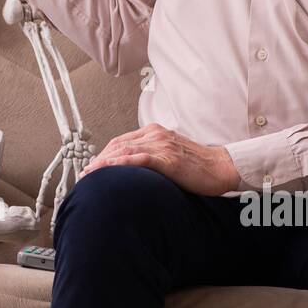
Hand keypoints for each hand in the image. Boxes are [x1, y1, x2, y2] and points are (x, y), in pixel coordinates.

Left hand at [80, 123, 241, 195]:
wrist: (222, 167)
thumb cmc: (198, 166)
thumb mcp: (171, 156)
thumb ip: (153, 157)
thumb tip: (133, 171)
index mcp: (155, 132)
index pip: (121, 141)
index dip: (104, 154)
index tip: (92, 166)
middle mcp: (156, 134)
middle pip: (119, 145)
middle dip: (99, 159)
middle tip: (85, 174)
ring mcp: (162, 144)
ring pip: (125, 150)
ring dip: (104, 163)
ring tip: (89, 174)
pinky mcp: (167, 158)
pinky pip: (139, 159)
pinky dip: (120, 164)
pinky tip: (107, 170)